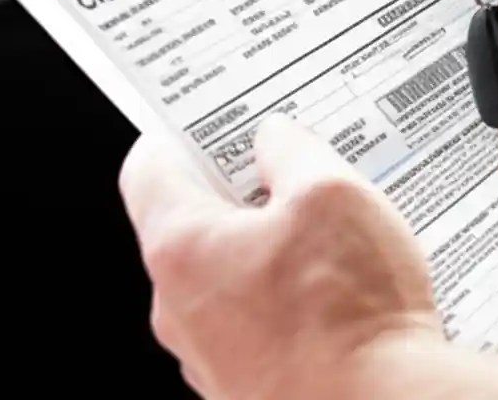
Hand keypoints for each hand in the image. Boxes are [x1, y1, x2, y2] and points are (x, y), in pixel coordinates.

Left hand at [118, 114, 440, 399]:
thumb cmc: (349, 317)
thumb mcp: (332, 192)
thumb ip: (292, 150)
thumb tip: (277, 141)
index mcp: (181, 246)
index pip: (149, 167)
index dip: (186, 135)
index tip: (220, 124)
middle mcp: (179, 307)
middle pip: (193, 223)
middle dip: (244, 194)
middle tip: (297, 177)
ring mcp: (210, 355)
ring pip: (230, 277)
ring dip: (272, 252)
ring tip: (334, 241)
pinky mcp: (246, 387)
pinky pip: (257, 325)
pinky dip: (290, 303)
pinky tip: (342, 296)